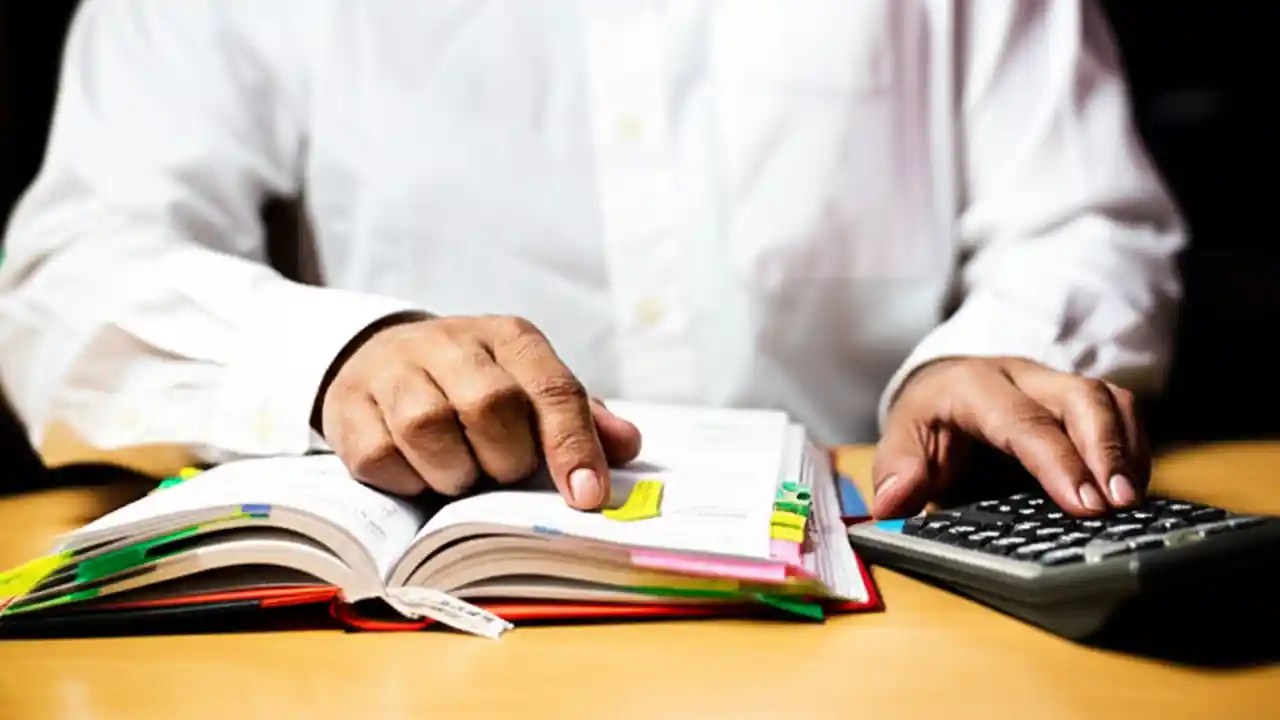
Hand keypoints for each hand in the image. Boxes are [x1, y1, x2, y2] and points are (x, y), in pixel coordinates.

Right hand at [316, 314, 641, 508]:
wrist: (381, 358)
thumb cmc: (474, 386)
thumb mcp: (531, 390)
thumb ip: (579, 419)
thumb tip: (627, 446)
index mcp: (510, 337)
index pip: (552, 388)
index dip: (572, 445)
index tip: (587, 496)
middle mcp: (451, 343)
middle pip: (491, 405)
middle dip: (506, 459)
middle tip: (503, 474)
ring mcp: (393, 370)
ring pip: (427, 427)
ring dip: (454, 472)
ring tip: (460, 475)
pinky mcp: (347, 404)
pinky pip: (380, 456)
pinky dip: (407, 481)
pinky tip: (418, 475)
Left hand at [872, 356, 1147, 517]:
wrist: (942, 386)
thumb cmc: (927, 421)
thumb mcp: (900, 441)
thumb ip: (896, 471)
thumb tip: (891, 503)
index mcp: (973, 386)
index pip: (1023, 421)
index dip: (1057, 461)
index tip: (1084, 504)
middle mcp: (1022, 375)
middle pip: (1081, 397)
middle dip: (1107, 450)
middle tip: (1118, 504)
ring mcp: (1056, 383)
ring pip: (1110, 399)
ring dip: (1128, 450)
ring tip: (1130, 502)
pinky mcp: (1080, 398)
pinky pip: (1122, 411)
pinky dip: (1134, 449)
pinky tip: (1130, 490)